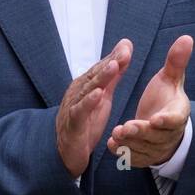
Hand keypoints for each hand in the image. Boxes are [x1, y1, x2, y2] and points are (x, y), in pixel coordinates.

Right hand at [56, 38, 131, 177]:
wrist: (66, 148)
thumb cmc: (86, 119)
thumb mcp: (103, 95)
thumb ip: (114, 75)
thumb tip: (125, 50)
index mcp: (86, 85)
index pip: (101, 68)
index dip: (115, 57)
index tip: (128, 46)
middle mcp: (79, 92)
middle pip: (95, 75)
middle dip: (110, 62)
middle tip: (124, 52)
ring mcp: (74, 106)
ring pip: (88, 90)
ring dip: (101, 77)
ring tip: (114, 66)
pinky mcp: (74, 123)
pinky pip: (80, 111)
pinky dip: (88, 102)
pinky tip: (98, 94)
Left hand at [108, 34, 192, 167]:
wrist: (164, 127)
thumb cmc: (166, 100)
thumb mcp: (171, 80)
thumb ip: (176, 62)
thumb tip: (186, 38)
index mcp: (178, 114)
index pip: (175, 119)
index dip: (166, 120)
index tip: (156, 119)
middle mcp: (169, 134)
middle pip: (156, 136)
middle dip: (140, 132)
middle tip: (126, 127)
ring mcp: (156, 147)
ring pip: (143, 148)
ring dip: (129, 143)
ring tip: (116, 133)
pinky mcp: (144, 157)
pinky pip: (134, 158)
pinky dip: (123, 152)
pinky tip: (112, 144)